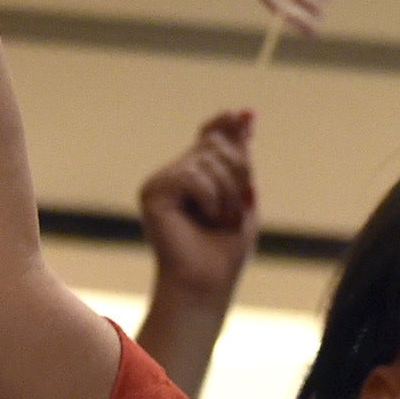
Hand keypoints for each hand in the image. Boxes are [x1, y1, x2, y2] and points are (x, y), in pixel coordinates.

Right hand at [138, 110, 260, 310]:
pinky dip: (209, 198)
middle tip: (237, 209)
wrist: (207, 284)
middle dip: (239, 173)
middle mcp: (175, 174)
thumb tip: (245, 114)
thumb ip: (240, 157)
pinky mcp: (152, 193)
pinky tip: (203, 218)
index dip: (227, 123)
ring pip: (206, 160)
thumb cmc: (225, 250)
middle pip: (215, 144)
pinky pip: (192, 176)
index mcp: (196, 175)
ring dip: (228, 193)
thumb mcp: (242, 195)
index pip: (210, 135)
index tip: (247, 114)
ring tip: (220, 220)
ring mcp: (162, 182)